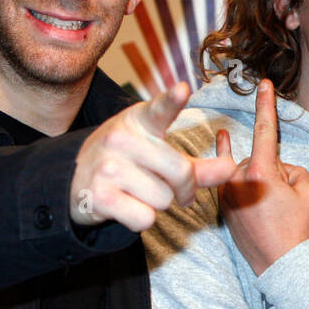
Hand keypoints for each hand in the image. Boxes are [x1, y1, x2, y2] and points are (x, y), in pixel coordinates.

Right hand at [70, 81, 234, 232]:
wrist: (77, 181)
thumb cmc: (129, 164)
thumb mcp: (159, 154)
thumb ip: (198, 166)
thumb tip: (231, 169)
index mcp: (140, 121)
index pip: (159, 110)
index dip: (172, 101)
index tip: (182, 89)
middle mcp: (121, 138)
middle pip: (181, 173)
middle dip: (184, 190)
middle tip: (172, 190)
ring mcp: (107, 166)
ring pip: (164, 199)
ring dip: (157, 204)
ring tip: (138, 192)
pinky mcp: (99, 195)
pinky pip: (144, 218)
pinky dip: (141, 219)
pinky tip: (125, 205)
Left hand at [220, 79, 308, 275]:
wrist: (279, 265)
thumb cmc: (295, 230)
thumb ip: (296, 170)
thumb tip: (280, 169)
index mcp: (261, 173)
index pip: (264, 130)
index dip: (265, 105)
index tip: (263, 84)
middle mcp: (238, 178)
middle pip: (259, 157)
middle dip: (274, 169)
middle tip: (284, 199)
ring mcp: (227, 192)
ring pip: (247, 170)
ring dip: (259, 179)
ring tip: (270, 207)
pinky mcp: (222, 204)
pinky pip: (231, 179)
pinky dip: (234, 169)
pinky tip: (224, 141)